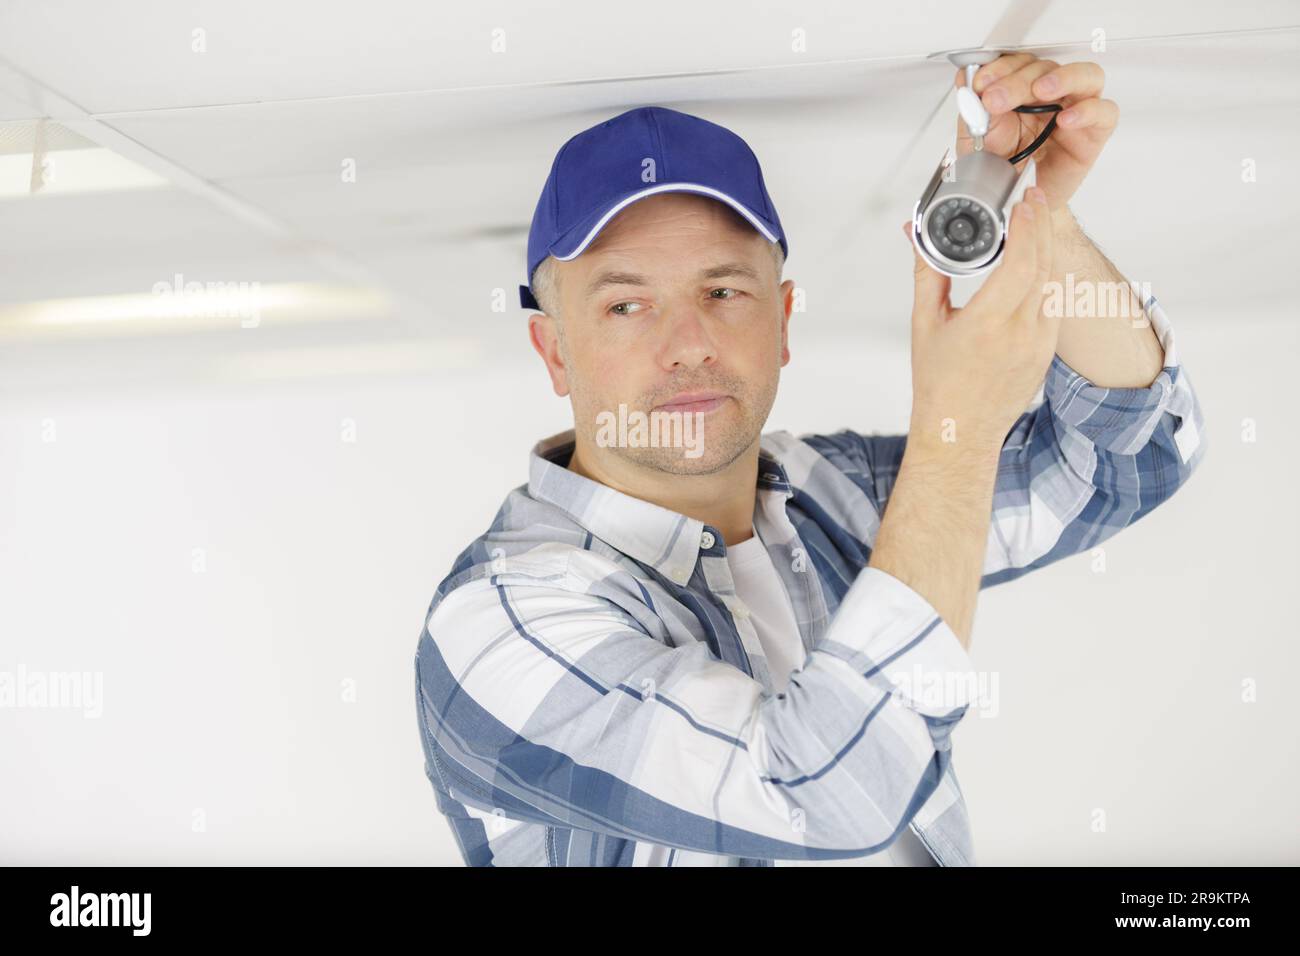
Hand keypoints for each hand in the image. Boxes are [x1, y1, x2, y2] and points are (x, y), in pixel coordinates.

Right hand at [902, 186, 1059, 450]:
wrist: (960, 431)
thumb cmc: (936, 382)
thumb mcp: (925, 324)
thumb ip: (928, 272)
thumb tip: (917, 232)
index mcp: (987, 325)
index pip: (1022, 263)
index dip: (1028, 227)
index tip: (1024, 200)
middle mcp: (1021, 335)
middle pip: (1044, 265)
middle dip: (1042, 226)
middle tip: (1035, 196)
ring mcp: (1040, 345)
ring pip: (1053, 283)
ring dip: (1046, 249)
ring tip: (1035, 221)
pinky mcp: (1048, 352)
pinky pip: (1053, 304)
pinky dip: (1046, 276)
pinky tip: (1036, 260)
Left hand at [954, 53, 1117, 213]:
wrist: (1015, 203)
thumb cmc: (1002, 169)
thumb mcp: (977, 140)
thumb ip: (972, 110)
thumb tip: (966, 78)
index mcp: (1021, 90)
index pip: (1018, 63)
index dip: (1000, 67)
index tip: (981, 83)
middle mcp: (1050, 95)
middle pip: (1045, 68)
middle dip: (1017, 80)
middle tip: (996, 98)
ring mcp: (1076, 109)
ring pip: (1085, 75)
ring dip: (1061, 78)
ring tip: (1040, 90)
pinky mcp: (1094, 132)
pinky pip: (1104, 111)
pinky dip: (1087, 110)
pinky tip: (1066, 119)